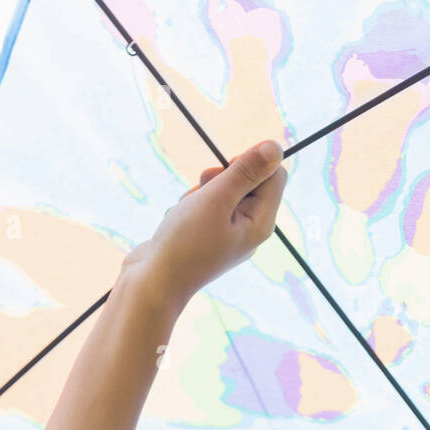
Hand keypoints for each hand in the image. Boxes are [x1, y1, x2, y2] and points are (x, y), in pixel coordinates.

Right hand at [120, 139, 286, 311]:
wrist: (153, 282)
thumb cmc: (185, 242)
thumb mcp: (216, 198)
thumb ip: (245, 171)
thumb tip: (276, 147)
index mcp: (261, 223)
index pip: (275, 175)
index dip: (252, 163)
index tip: (225, 170)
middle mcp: (251, 230)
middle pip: (249, 182)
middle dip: (221, 179)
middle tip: (203, 191)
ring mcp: (230, 235)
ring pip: (223, 192)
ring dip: (202, 192)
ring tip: (187, 211)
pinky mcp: (209, 236)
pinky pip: (207, 207)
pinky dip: (192, 206)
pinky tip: (178, 222)